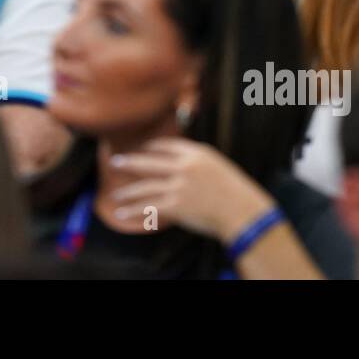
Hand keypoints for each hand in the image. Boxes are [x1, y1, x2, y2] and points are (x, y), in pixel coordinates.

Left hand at [109, 137, 276, 241]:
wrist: (244, 212)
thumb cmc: (235, 191)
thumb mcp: (218, 166)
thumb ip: (198, 163)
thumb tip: (181, 164)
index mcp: (196, 153)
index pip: (166, 146)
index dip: (151, 148)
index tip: (142, 150)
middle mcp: (184, 166)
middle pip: (149, 162)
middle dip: (130, 162)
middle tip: (114, 162)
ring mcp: (178, 185)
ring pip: (145, 186)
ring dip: (128, 192)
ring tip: (116, 195)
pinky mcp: (175, 205)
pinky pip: (149, 207)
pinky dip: (134, 210)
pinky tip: (122, 212)